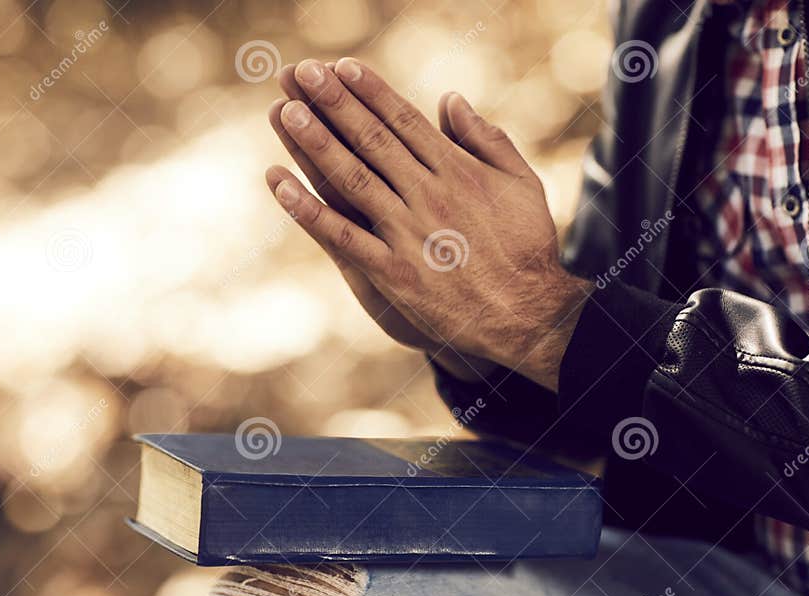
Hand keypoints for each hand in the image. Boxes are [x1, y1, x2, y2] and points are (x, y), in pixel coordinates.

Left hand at [266, 58, 590, 390]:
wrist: (526, 316)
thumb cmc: (526, 247)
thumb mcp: (522, 182)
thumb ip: (486, 138)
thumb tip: (450, 99)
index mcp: (458, 171)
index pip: (405, 121)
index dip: (370, 92)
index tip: (342, 67)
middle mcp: (429, 195)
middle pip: (372, 141)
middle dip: (335, 103)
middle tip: (304, 73)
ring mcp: (408, 234)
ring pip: (353, 180)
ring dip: (317, 144)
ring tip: (287, 111)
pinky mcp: (393, 273)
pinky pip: (343, 237)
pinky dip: (310, 212)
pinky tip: (282, 187)